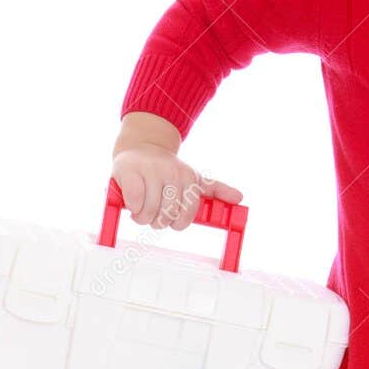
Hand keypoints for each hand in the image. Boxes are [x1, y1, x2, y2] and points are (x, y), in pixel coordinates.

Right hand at [111, 112, 241, 231]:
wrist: (142, 146)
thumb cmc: (169, 170)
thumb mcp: (195, 179)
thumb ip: (216, 190)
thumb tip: (239, 198)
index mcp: (189, 176)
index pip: (187, 214)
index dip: (178, 223)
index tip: (172, 220)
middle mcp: (171, 171)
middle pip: (167, 214)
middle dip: (159, 222)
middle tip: (154, 216)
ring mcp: (150, 169)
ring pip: (149, 210)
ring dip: (143, 218)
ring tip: (141, 212)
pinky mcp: (129, 170)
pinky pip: (134, 200)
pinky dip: (133, 207)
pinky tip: (132, 205)